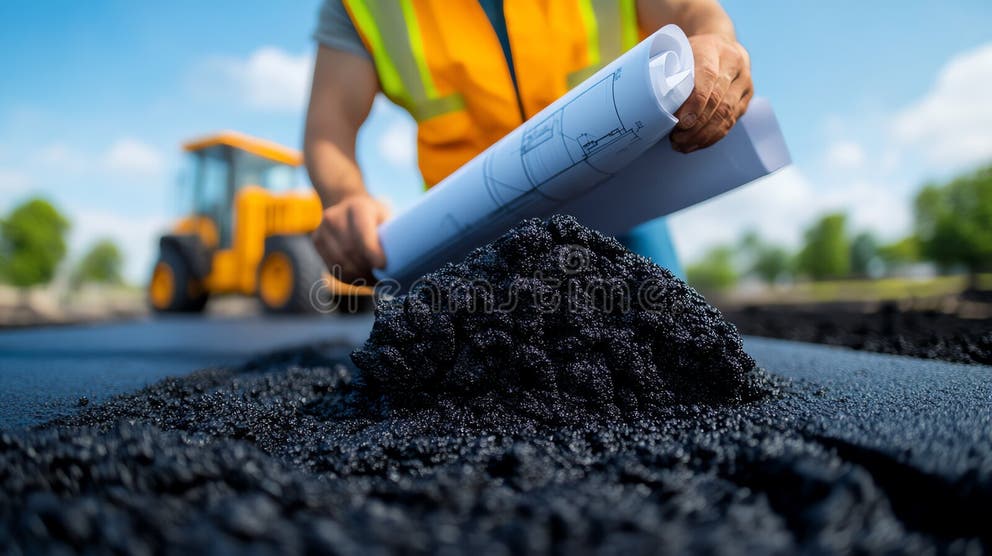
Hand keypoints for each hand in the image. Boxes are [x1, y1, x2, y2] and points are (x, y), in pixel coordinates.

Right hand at [312, 194, 388, 282]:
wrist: (346, 204)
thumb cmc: (373, 215)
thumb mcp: (385, 216)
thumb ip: (392, 234)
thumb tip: (406, 261)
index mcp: (357, 207)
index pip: (362, 233)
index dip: (372, 252)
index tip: (383, 266)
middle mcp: (335, 216)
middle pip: (350, 251)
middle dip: (367, 269)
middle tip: (384, 280)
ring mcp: (322, 229)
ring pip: (341, 263)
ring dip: (359, 276)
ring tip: (374, 281)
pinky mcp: (317, 241)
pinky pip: (333, 268)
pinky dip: (349, 278)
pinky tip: (361, 279)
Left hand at [670, 33, 752, 152]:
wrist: (719, 44)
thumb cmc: (691, 52)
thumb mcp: (679, 52)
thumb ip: (668, 72)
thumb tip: (648, 102)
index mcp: (713, 48)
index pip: (707, 76)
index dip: (695, 102)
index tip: (680, 122)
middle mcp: (734, 62)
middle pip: (718, 100)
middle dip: (697, 125)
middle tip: (676, 139)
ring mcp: (744, 80)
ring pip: (727, 114)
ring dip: (703, 135)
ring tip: (683, 145)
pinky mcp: (747, 97)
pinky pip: (731, 121)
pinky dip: (713, 136)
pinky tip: (697, 144)